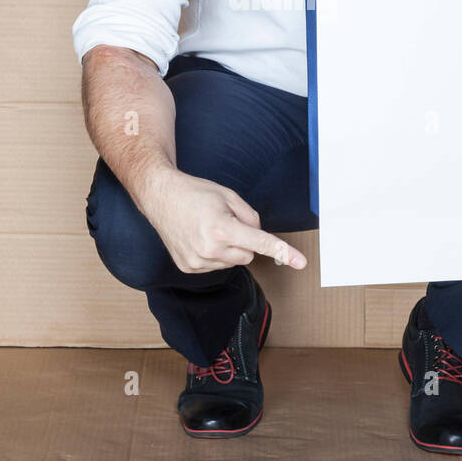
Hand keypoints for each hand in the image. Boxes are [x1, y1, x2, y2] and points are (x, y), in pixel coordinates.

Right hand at [138, 168, 306, 273]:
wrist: (160, 197)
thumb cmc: (195, 192)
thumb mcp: (229, 196)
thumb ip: (251, 217)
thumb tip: (259, 237)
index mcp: (222, 228)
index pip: (259, 243)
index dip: (282, 252)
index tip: (301, 263)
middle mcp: (209, 249)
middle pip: (248, 254)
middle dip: (244, 241)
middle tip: (224, 221)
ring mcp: (197, 261)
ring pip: (233, 262)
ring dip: (228, 248)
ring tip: (208, 228)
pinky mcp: (189, 268)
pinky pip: (216, 266)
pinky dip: (214, 254)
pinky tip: (199, 238)